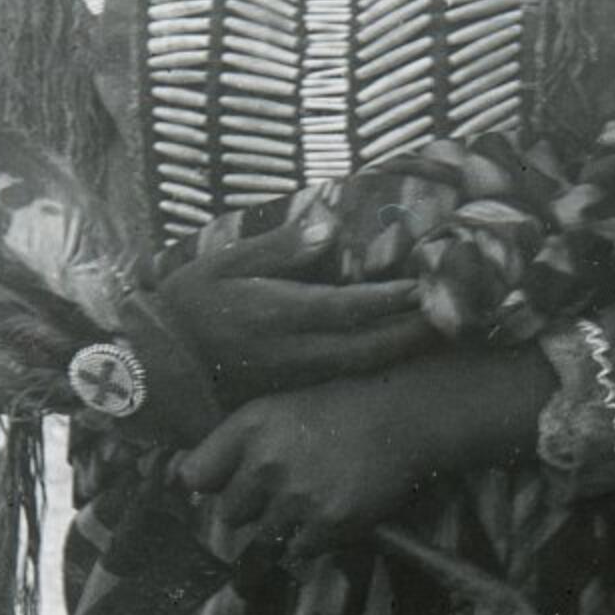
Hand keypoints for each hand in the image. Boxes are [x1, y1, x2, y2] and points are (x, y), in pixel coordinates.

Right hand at [146, 208, 433, 405]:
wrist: (158, 367)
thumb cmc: (190, 304)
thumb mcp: (224, 262)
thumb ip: (280, 247)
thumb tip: (329, 224)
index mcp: (277, 314)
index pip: (346, 308)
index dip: (389, 300)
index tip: (424, 285)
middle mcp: (294, 351)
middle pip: (368, 347)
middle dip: (413, 334)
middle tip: (456, 316)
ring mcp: (297, 377)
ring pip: (362, 368)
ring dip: (403, 352)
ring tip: (440, 332)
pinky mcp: (295, 390)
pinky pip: (346, 378)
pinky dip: (378, 364)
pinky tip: (400, 352)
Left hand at [180, 354, 545, 558]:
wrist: (403, 417)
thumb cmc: (341, 410)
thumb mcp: (280, 408)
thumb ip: (237, 442)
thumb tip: (196, 482)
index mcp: (250, 426)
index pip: (196, 476)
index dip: (210, 485)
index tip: (223, 486)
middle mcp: (267, 461)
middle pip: (229, 514)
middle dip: (251, 508)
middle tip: (284, 491)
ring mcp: (297, 496)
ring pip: (262, 539)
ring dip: (282, 528)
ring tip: (310, 502)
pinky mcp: (328, 523)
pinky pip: (298, 552)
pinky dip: (311, 540)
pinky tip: (331, 511)